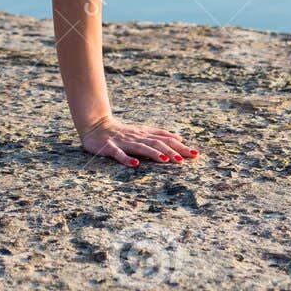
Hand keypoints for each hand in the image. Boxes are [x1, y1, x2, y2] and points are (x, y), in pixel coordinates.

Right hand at [80, 116, 199, 166]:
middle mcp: (136, 137)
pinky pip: (118, 153)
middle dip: (171, 150)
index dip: (180, 145)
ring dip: (154, 153)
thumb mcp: (142, 132)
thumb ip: (159, 134)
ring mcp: (123, 142)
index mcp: (144, 134)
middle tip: (186, 158)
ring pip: (141, 147)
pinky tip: (135, 165)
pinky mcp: (109, 147)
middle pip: (156, 143)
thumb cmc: (121, 131)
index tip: (195, 153)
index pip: (165, 139)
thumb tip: (179, 138)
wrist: (95, 125)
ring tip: (166, 160)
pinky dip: (126, 159)